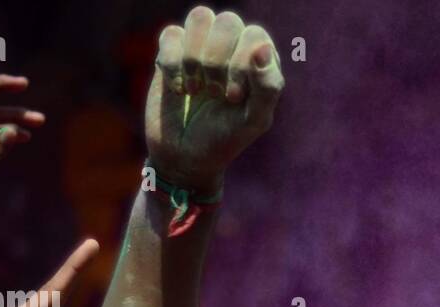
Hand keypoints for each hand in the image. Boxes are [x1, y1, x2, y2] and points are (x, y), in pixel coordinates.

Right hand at [145, 7, 283, 193]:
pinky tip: (179, 91)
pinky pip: (171, 34)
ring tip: (195, 90)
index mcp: (258, 60)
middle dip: (217, 60)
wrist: (185, 157)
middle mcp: (232, 46)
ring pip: (200, 17)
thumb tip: (262, 48)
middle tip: (214, 94)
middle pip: (228, 21)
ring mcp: (201, 46)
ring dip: (195, 57)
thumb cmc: (225, 139)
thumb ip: (268, 86)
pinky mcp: (171, 52)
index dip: (240, 64)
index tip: (232, 98)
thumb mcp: (254, 120)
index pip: (254, 36)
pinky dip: (173, 65)